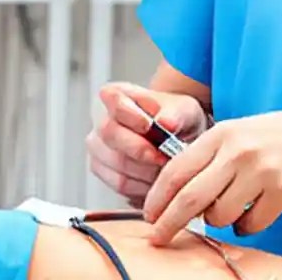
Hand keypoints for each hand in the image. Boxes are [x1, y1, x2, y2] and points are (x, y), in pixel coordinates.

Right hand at [86, 82, 210, 207]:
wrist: (174, 138)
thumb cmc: (174, 119)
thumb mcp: (184, 109)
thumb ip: (176, 113)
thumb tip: (166, 124)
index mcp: (118, 94)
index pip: (114, 101)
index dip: (131, 116)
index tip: (150, 126)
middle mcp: (102, 119)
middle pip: (110, 134)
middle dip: (140, 149)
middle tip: (163, 156)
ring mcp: (98, 146)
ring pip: (116, 163)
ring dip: (145, 171)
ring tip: (164, 169)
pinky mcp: (101, 170)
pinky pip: (119, 183)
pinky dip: (142, 186)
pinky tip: (156, 180)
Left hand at [142, 110, 281, 244]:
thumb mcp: (244, 132)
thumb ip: (213, 155)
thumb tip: (179, 192)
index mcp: (223, 133)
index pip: (177, 170)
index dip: (158, 197)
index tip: (149, 215)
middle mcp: (239, 151)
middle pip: (190, 198)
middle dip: (169, 223)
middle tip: (158, 238)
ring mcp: (262, 172)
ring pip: (220, 215)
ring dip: (219, 221)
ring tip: (233, 208)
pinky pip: (250, 225)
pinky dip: (247, 226)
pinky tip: (258, 211)